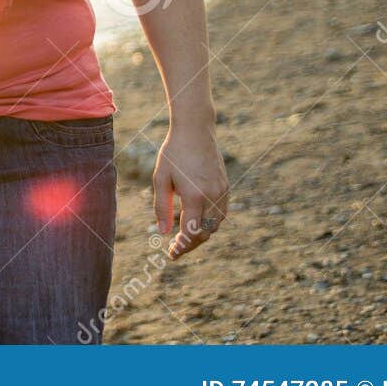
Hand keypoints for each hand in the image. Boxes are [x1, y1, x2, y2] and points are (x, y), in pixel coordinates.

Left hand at [154, 122, 229, 258]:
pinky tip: (198, 221)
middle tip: (176, 250)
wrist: (196, 130)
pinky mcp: (226, 187)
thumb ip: (162, 207)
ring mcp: (222, 192)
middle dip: (191, 245)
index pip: (191, 232)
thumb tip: (163, 233)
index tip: (172, 255)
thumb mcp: (160, 178)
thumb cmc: (173, 152)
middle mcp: (212, 197)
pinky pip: (221, 213)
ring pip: (216, 225)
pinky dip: (211, 222)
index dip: (182, 247)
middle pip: (205, 233)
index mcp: (195, 196)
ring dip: (202, 234)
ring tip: (185, 238)